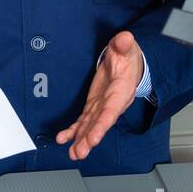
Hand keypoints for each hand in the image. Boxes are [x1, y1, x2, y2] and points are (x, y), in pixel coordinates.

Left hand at [55, 31, 143, 161]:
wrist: (128, 63)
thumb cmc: (128, 57)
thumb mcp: (126, 48)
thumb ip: (124, 45)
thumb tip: (124, 38)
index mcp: (120, 92)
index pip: (111, 111)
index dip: (102, 125)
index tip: (94, 138)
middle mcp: (111, 104)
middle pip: (100, 124)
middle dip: (89, 139)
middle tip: (80, 152)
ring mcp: (101, 107)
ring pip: (91, 126)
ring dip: (81, 140)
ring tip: (73, 153)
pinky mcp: (93, 107)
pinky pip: (83, 121)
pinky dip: (73, 131)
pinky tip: (63, 139)